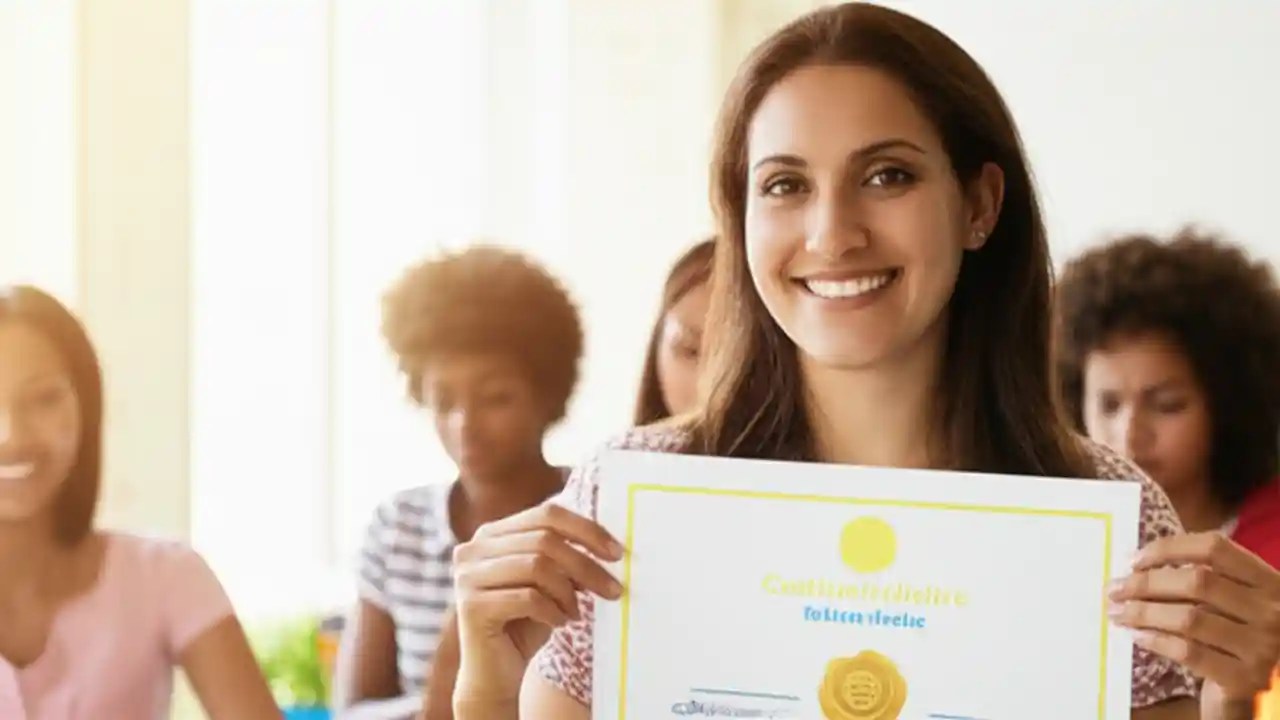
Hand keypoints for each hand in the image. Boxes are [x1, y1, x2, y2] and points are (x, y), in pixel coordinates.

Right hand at [451, 503, 623, 713]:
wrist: (494, 676)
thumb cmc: (525, 625)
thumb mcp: (550, 585)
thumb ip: (567, 559)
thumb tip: (608, 544)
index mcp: (492, 534)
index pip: (546, 515)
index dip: (586, 530)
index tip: (616, 552)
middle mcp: (474, 548)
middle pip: (544, 540)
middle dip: (586, 565)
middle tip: (613, 589)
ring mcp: (467, 576)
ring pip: (536, 566)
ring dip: (567, 592)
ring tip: (575, 612)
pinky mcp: (470, 606)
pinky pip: (527, 598)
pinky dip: (553, 612)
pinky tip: (558, 623)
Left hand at [1110, 532, 1279, 704]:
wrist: (1262, 690)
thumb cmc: (1237, 634)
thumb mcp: (1236, 600)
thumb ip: (1203, 578)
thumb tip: (1136, 565)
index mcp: (1269, 581)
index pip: (1214, 548)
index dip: (1168, 549)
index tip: (1134, 560)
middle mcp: (1271, 610)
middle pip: (1197, 582)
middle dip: (1146, 583)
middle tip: (1114, 589)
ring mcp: (1261, 646)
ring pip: (1189, 618)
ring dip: (1143, 613)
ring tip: (1118, 612)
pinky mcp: (1245, 678)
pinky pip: (1189, 652)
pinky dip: (1157, 641)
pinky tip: (1137, 636)